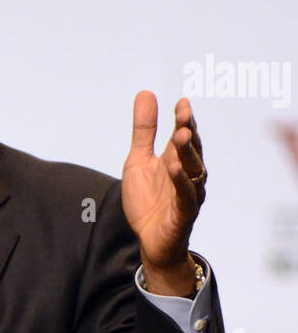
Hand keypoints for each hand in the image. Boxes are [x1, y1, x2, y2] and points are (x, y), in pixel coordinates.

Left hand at [122, 91, 206, 294]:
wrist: (149, 239)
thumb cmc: (148, 200)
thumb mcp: (138, 160)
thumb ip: (143, 130)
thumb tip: (146, 93)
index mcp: (177, 159)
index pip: (184, 135)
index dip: (184, 119)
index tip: (182, 102)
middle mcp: (188, 174)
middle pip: (192, 149)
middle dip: (189, 132)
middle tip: (183, 115)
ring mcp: (188, 193)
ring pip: (194, 170)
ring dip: (187, 153)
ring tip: (180, 136)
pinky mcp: (184, 213)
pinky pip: (186, 196)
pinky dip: (181, 181)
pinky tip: (173, 167)